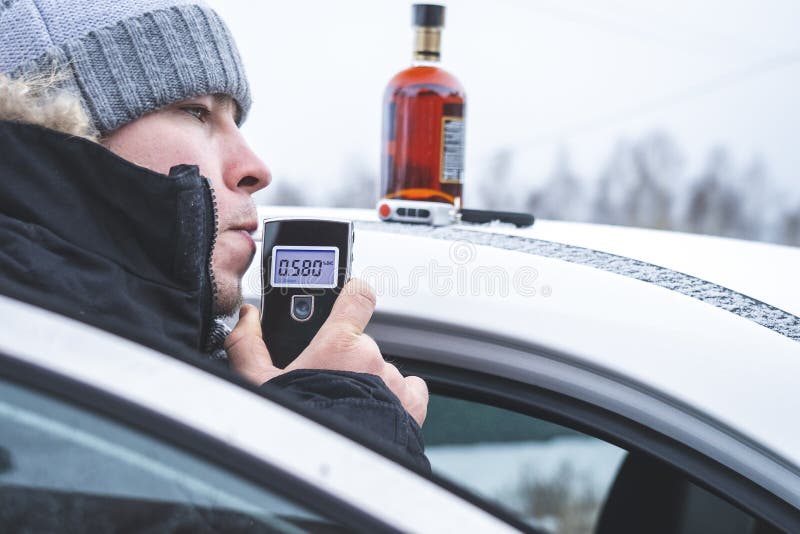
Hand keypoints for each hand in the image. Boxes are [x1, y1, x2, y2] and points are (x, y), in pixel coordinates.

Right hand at [225, 278, 428, 426]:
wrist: (330, 469)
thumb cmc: (296, 430)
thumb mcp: (260, 386)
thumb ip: (249, 345)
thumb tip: (246, 318)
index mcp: (338, 343)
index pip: (357, 296)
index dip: (353, 294)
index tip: (349, 298)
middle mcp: (371, 357)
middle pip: (360, 346)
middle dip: (344, 361)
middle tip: (323, 383)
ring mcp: (395, 381)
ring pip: (381, 371)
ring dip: (367, 383)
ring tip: (344, 406)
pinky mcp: (412, 405)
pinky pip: (409, 391)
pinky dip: (396, 398)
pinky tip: (373, 412)